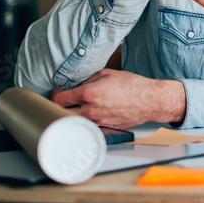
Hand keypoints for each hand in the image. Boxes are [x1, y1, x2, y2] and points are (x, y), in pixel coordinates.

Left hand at [50, 69, 186, 128]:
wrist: (150, 100)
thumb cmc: (131, 85)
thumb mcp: (106, 74)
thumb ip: (87, 81)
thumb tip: (75, 87)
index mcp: (89, 93)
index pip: (58, 100)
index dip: (53, 96)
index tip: (56, 93)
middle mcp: (90, 110)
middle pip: (61, 115)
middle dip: (58, 109)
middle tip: (61, 104)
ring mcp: (97, 121)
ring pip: (74, 123)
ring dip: (70, 117)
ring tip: (73, 111)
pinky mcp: (104, 128)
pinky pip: (87, 127)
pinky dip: (84, 123)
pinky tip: (87, 117)